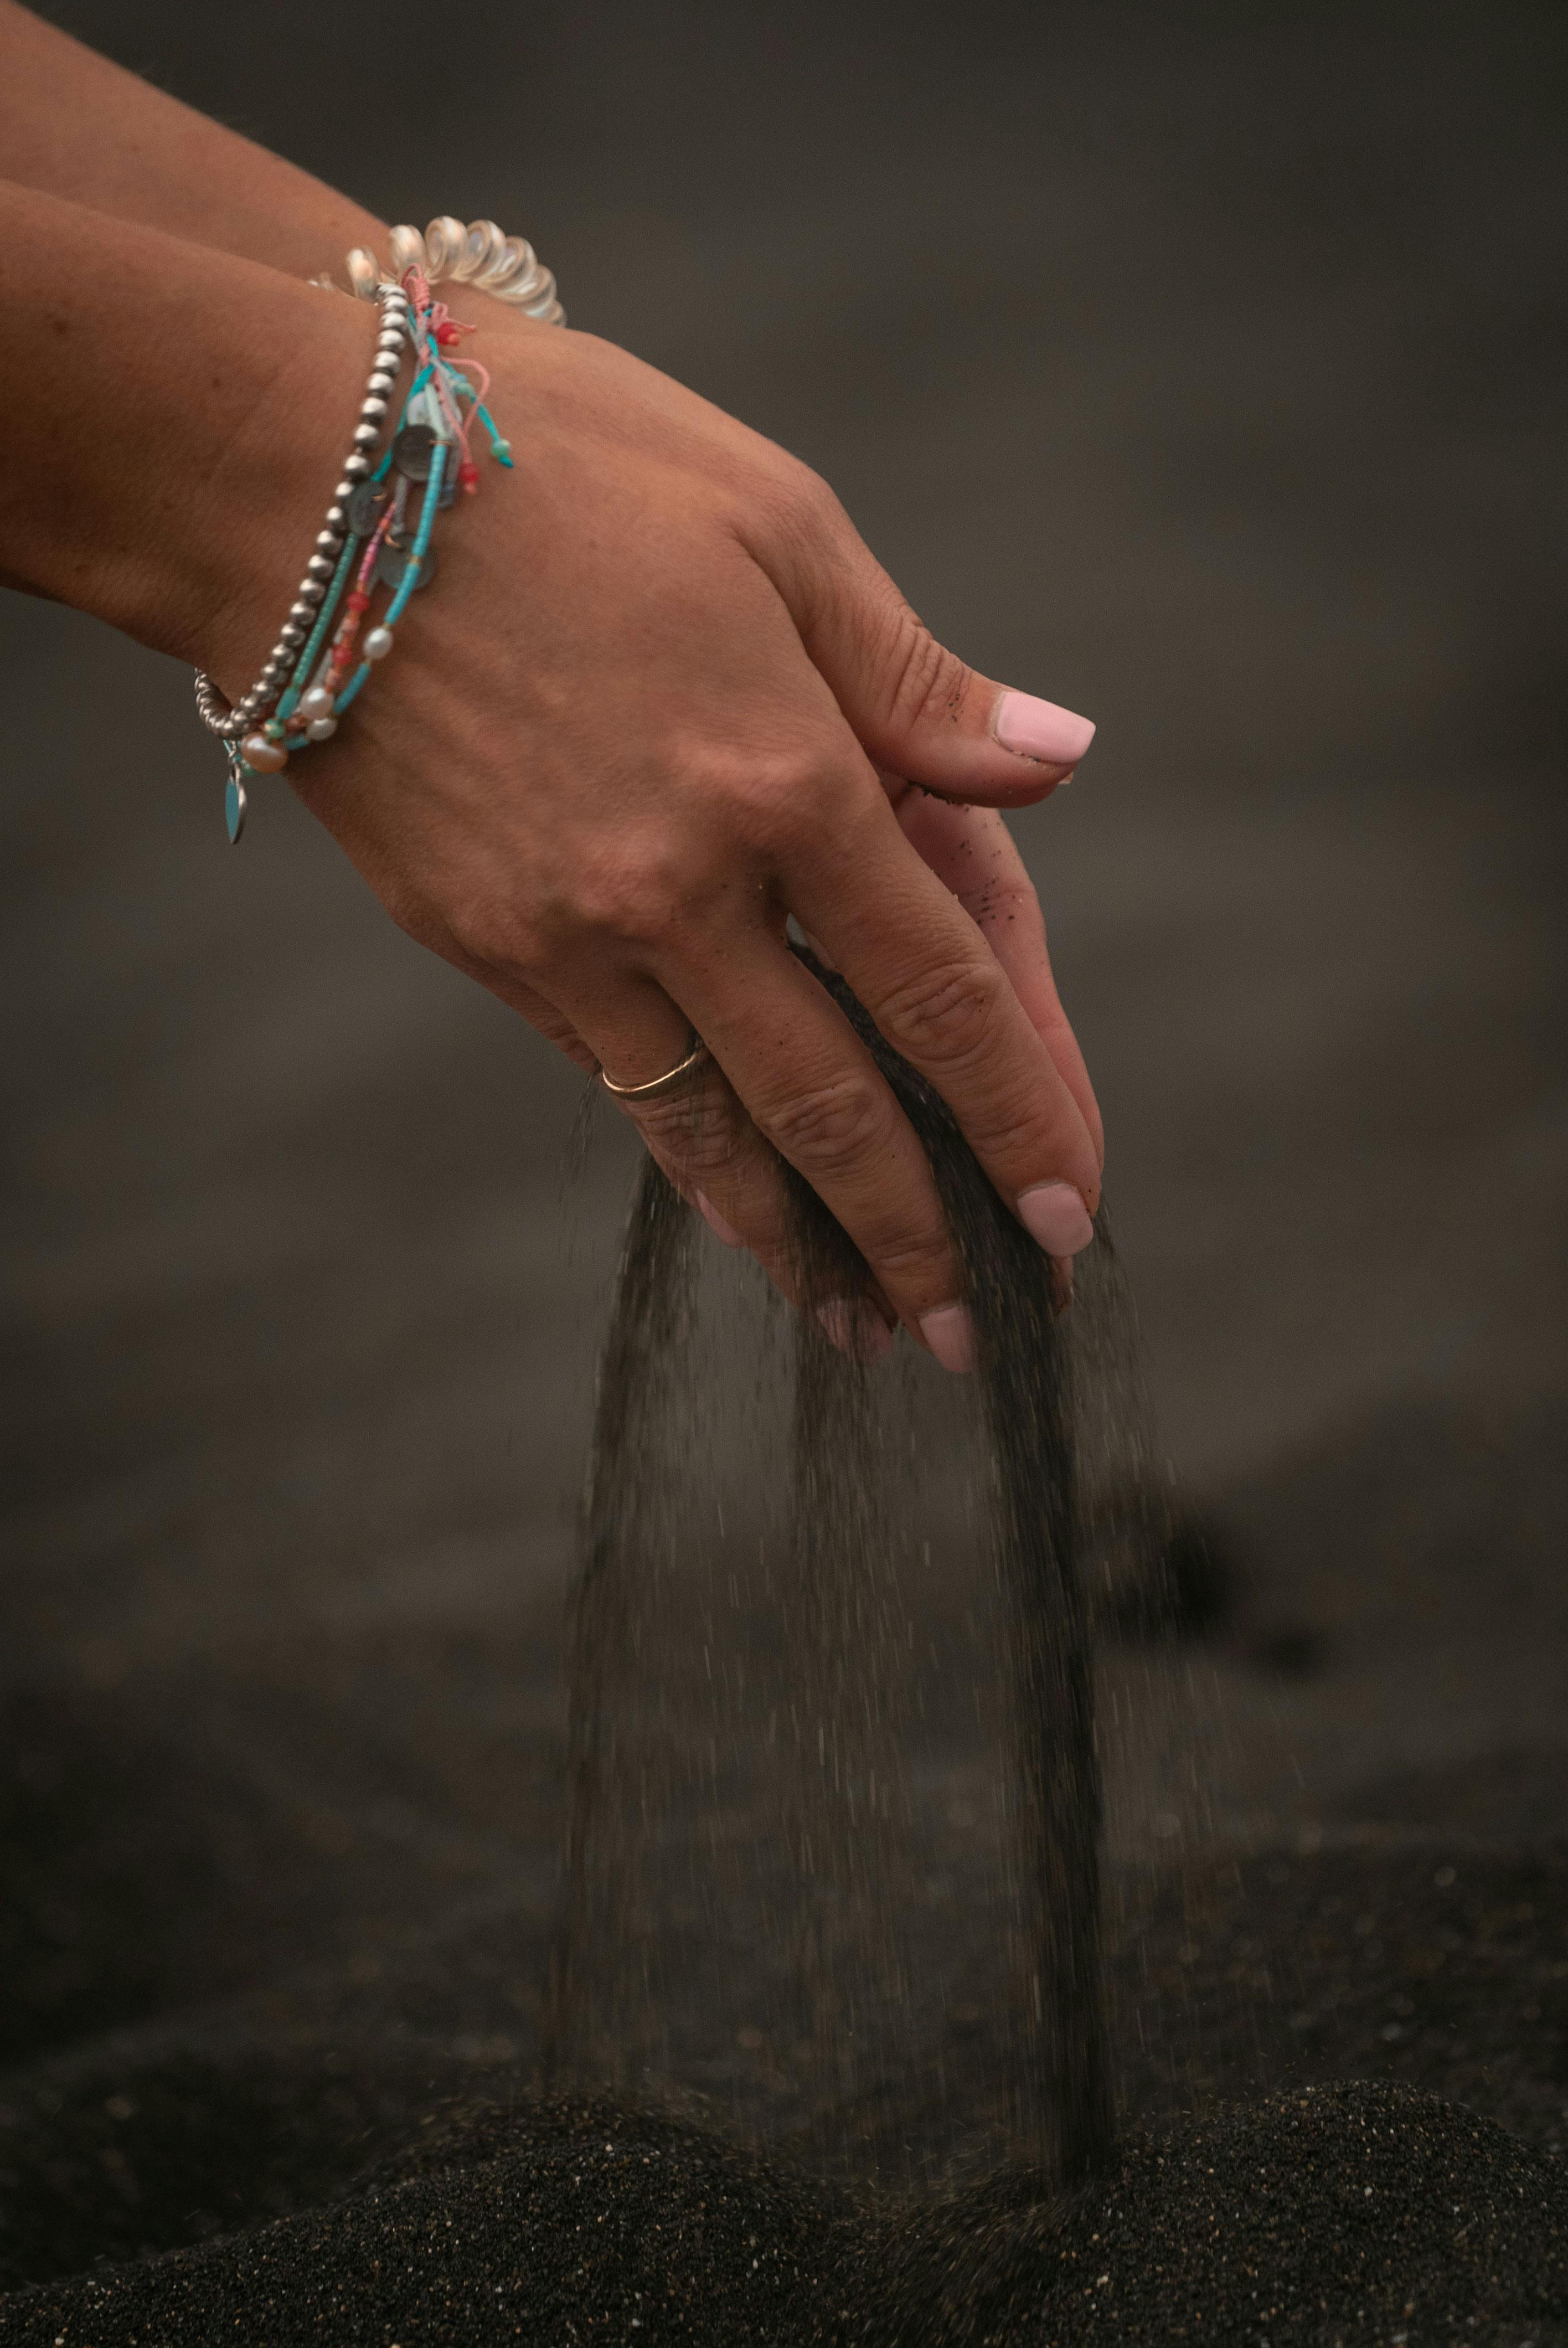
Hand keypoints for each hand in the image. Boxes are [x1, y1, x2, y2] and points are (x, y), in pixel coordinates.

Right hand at [240, 319, 1104, 1368]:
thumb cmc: (566, 468)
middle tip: (976, 1332)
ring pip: (717, 1133)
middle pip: (837, 1105)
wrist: (307, 487)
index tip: (1069, 1208)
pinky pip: (619, 1085)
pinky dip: (693, 1165)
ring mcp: (574, 932)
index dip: (1019, 1110)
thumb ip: (919, 686)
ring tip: (864, 1323)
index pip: (942, 989)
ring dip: (803, 1241)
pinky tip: (738, 1211)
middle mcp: (686, 885)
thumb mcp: (778, 528)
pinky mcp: (487, 948)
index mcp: (788, 772)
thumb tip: (1060, 762)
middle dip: (920, 1233)